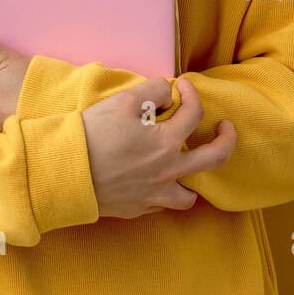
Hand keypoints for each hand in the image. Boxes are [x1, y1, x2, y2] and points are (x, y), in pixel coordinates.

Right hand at [82, 76, 236, 218]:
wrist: (67, 171)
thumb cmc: (94, 134)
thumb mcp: (122, 101)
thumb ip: (152, 91)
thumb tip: (167, 92)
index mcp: (167, 142)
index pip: (193, 113)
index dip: (191, 93)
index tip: (182, 86)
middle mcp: (168, 171)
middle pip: (213, 158)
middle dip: (226, 140)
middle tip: (226, 128)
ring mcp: (154, 194)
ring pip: (190, 195)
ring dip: (195, 180)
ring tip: (191, 168)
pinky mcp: (138, 208)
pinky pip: (162, 205)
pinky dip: (165, 193)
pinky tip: (158, 182)